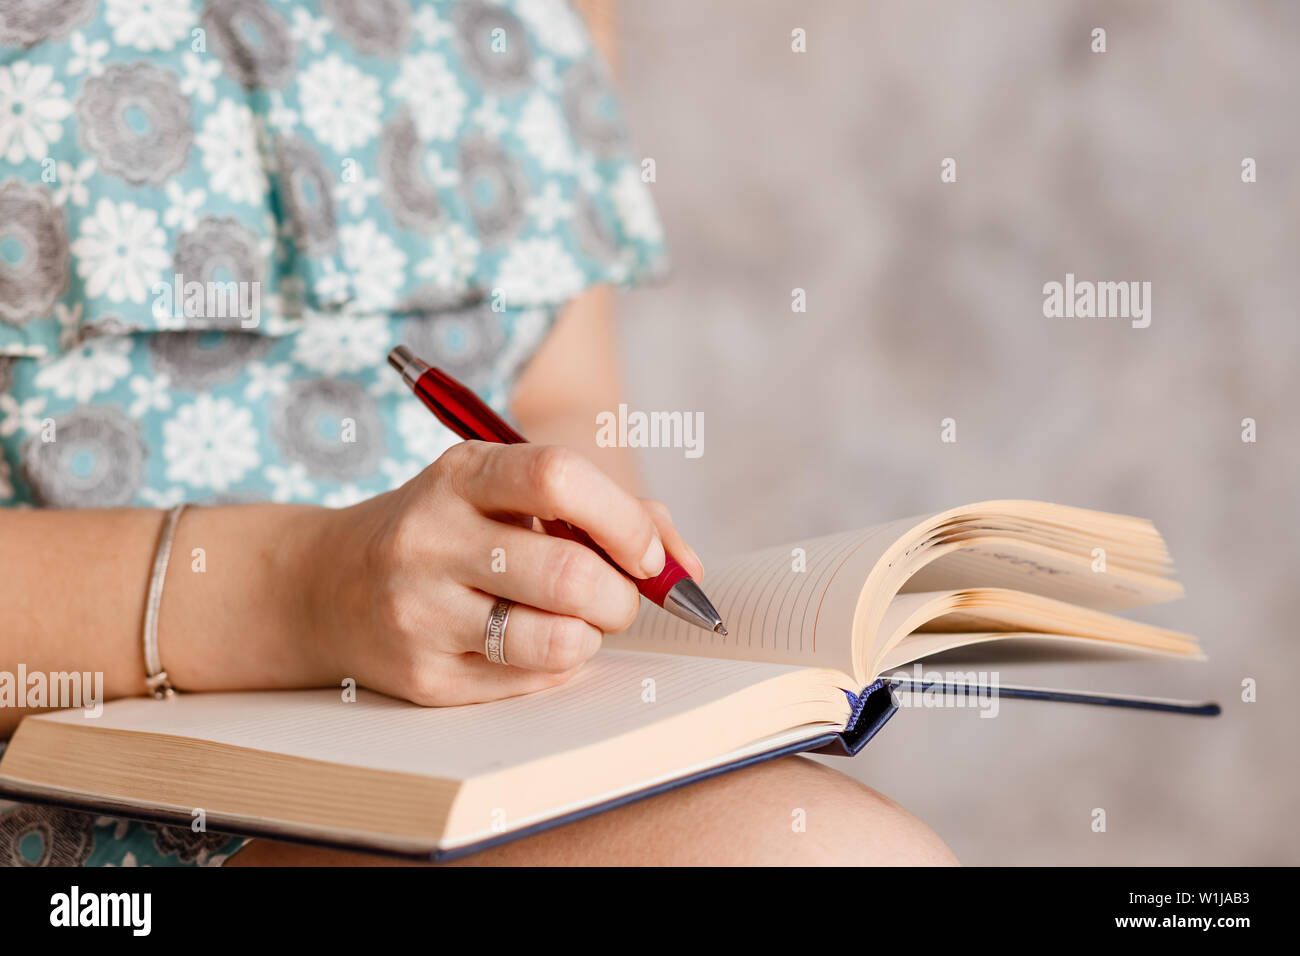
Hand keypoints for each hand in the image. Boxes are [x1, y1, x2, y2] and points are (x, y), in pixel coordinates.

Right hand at [308, 442, 704, 705]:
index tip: (648, 555)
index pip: (558, 477)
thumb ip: (608, 510)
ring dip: (592, 636)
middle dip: (622, 597)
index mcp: (460, 473)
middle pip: (570, 575)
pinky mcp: (423, 678)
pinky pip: (530, 684)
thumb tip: (688, 571)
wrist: (327, 586)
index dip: (624, 520)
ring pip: (558, 642)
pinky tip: (529, 643)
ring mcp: (420, 613)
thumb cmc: (453, 530)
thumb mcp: (507, 492)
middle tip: (618, 598)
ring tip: (574, 621)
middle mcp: (431, 538)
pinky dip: (556, 666)